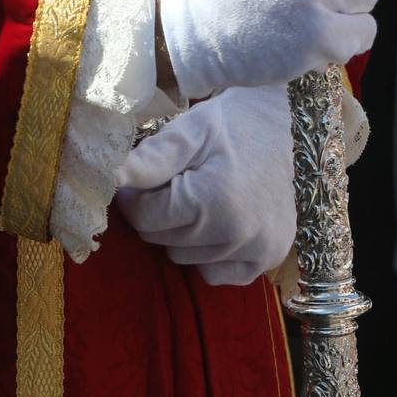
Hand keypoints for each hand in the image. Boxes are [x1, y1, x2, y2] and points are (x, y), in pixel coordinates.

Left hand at [116, 84, 295, 285]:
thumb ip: (149, 159)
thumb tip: (107, 177)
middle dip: (160, 212)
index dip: (136, 196)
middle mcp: (238, 234)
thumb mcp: (189, 131)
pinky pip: (215, 273)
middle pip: (162, 240)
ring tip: (202, 196)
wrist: (289, 123)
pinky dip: (208, 253)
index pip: (144, 218)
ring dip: (182, 232)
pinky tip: (220, 220)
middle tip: (178, 181)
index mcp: (214, 201)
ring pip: (184, 258)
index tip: (147, 176)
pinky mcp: (269, 258)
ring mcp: (258, 251)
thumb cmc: (233, 123)